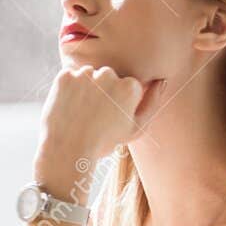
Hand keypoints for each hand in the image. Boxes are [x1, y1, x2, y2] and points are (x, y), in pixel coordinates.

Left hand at [34, 66, 162, 193]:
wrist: (67, 151)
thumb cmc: (104, 143)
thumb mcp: (136, 129)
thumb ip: (152, 103)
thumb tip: (161, 80)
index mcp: (130, 86)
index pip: (126, 84)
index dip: (117, 102)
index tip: (109, 117)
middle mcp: (109, 74)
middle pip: (107, 76)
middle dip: (101, 91)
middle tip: (93, 116)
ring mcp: (85, 74)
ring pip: (87, 76)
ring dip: (84, 88)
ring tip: (79, 113)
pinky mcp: (64, 77)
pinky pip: (68, 77)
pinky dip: (66, 89)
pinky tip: (67, 107)